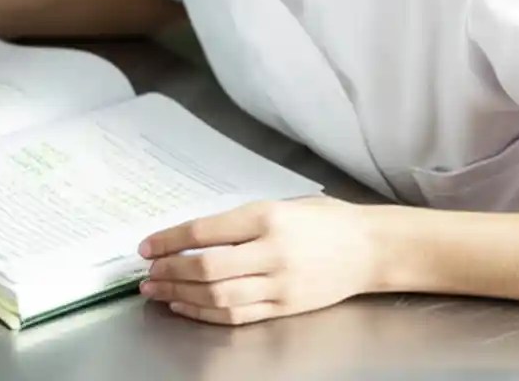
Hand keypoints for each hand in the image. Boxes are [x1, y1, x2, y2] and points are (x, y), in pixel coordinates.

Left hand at [136, 197, 380, 324]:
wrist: (372, 249)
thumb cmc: (323, 221)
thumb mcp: (279, 205)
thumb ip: (236, 221)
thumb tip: (187, 236)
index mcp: (266, 218)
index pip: (204, 232)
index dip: (169, 241)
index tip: (146, 246)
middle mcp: (272, 252)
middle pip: (206, 268)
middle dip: (169, 272)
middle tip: (147, 272)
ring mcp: (280, 284)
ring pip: (218, 296)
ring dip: (180, 295)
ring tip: (156, 291)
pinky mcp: (286, 307)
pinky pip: (237, 314)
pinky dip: (204, 313)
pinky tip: (184, 307)